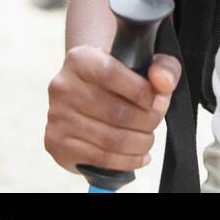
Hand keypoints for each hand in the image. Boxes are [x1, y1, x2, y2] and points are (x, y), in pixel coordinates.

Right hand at [44, 46, 181, 176]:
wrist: (86, 92)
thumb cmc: (119, 76)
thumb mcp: (144, 62)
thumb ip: (162, 67)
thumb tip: (163, 84)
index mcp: (80, 59)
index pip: (111, 74)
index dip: (140, 91)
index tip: (158, 101)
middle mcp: (63, 86)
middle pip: (115, 112)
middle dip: (146, 121)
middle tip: (156, 121)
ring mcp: (57, 116)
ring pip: (110, 139)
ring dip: (140, 143)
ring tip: (148, 138)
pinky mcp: (57, 143)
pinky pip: (100, 158)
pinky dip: (127, 161)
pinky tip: (139, 155)